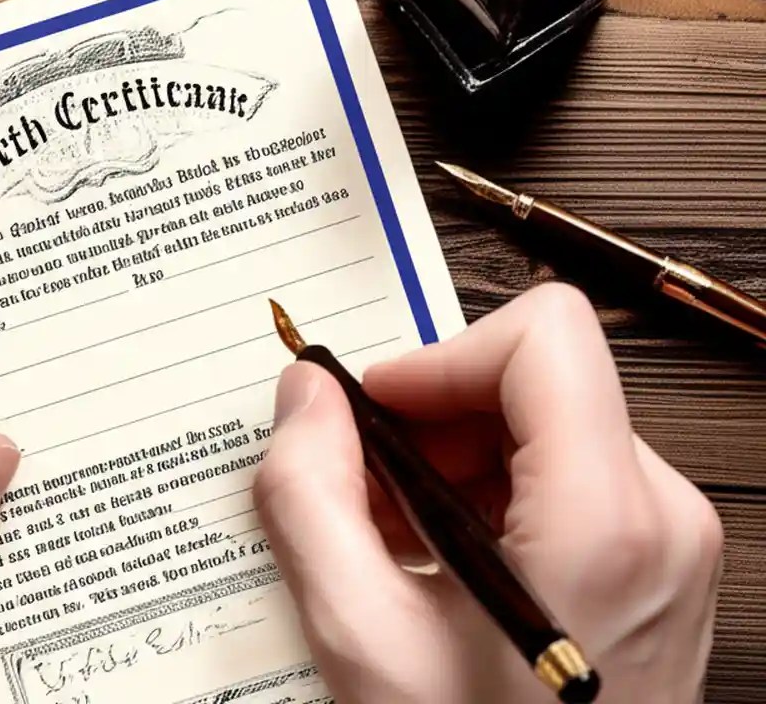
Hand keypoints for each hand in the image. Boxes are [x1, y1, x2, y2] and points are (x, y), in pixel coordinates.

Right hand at [254, 283, 721, 703]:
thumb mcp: (362, 639)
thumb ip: (310, 495)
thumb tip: (307, 399)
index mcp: (605, 520)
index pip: (542, 336)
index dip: (438, 356)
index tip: (376, 408)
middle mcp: (661, 518)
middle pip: (540, 380)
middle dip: (432, 419)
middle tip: (364, 483)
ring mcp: (669, 544)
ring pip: (548, 429)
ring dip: (452, 464)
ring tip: (391, 537)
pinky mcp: (656, 565)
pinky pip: (566, 482)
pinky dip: (487, 500)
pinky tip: (434, 562)